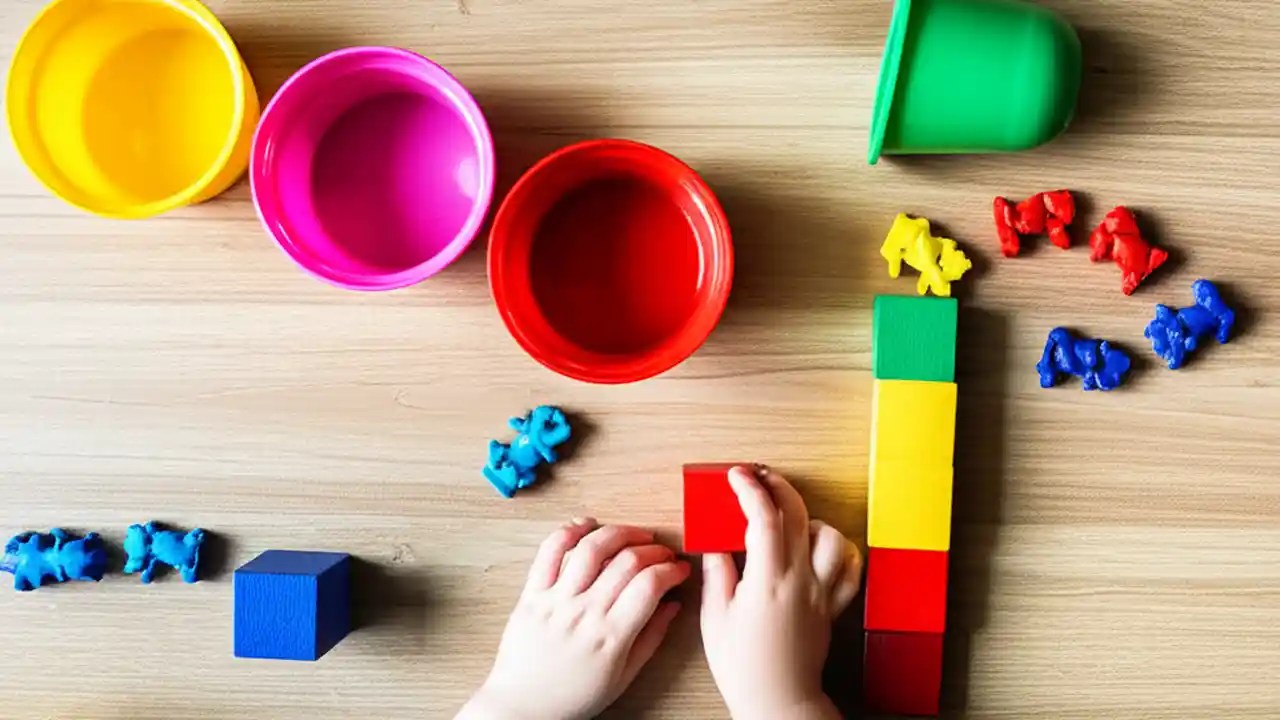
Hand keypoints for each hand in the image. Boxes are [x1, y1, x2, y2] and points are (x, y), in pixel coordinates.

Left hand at [457, 518, 690, 719]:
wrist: (523, 707)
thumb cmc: (571, 698)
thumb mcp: (623, 677)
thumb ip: (651, 639)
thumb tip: (673, 606)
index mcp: (610, 637)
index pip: (650, 585)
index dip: (672, 569)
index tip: (680, 568)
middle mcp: (583, 613)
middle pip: (627, 561)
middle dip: (654, 549)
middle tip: (662, 552)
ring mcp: (556, 600)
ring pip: (592, 548)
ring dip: (620, 532)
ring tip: (634, 534)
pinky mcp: (532, 593)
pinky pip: (550, 552)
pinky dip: (570, 530)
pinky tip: (588, 525)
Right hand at [700, 466, 862, 719]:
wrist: (779, 701)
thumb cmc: (744, 668)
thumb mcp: (716, 620)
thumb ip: (718, 576)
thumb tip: (716, 547)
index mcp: (767, 583)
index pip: (764, 520)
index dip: (750, 490)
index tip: (737, 476)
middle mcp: (799, 581)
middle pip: (798, 516)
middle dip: (777, 487)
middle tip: (759, 478)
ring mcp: (821, 592)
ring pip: (831, 537)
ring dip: (810, 518)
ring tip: (789, 520)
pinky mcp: (833, 607)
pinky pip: (850, 569)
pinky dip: (840, 549)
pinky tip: (822, 546)